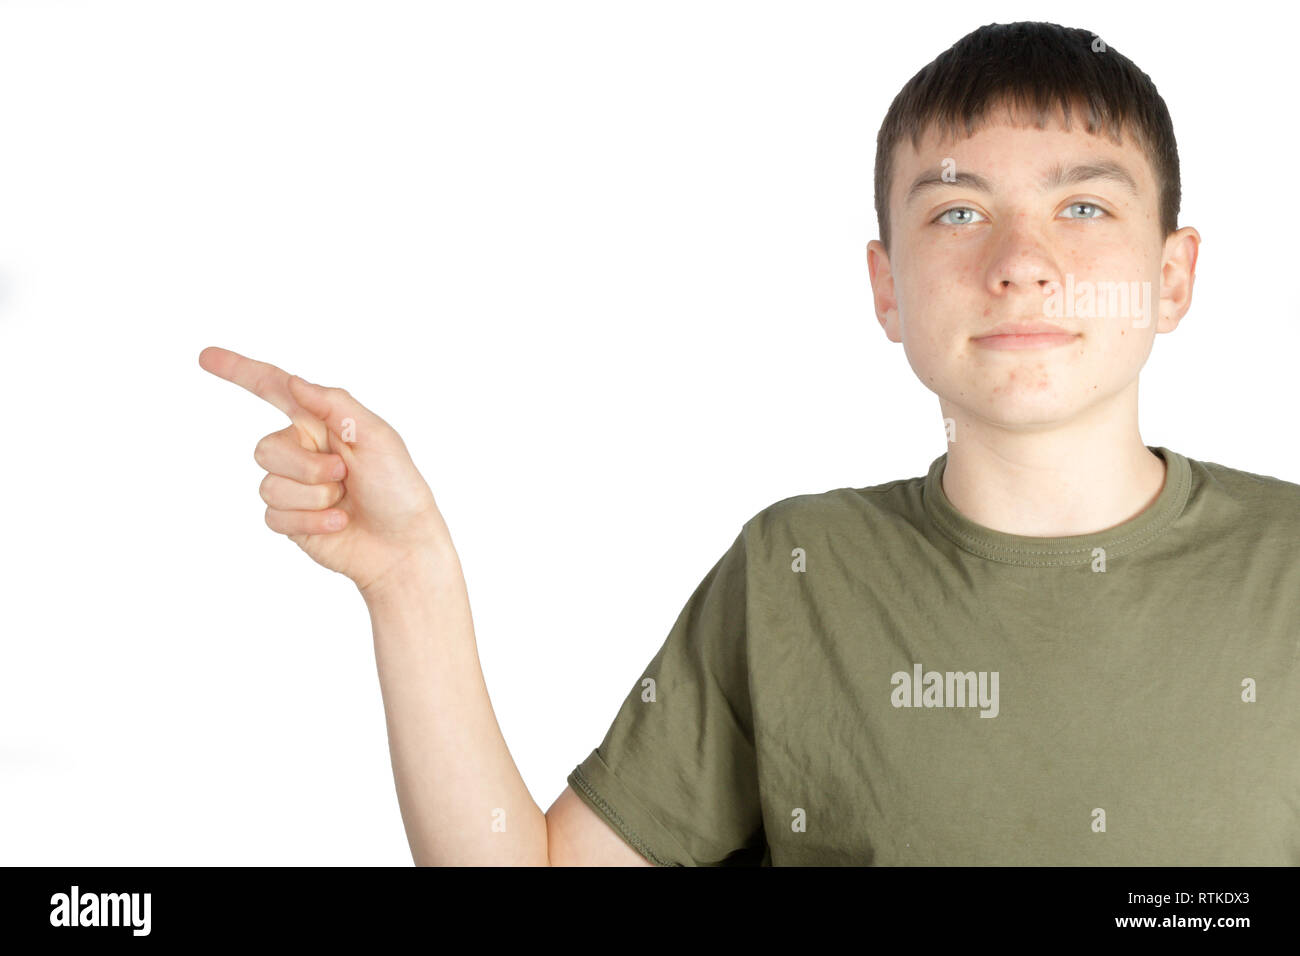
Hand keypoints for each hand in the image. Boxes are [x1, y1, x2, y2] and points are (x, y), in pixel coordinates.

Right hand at [198, 346, 449, 593]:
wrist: (403, 544)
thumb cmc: (398, 486)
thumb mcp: (377, 437)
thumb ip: (334, 405)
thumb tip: (295, 381)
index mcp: (321, 421)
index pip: (273, 389)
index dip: (238, 371)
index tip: (206, 356)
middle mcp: (303, 450)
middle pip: (266, 448)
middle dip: (306, 467)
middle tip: (343, 474)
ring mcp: (294, 486)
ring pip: (268, 486)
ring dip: (313, 497)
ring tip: (344, 501)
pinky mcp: (290, 520)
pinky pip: (274, 516)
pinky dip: (310, 521)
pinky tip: (338, 523)